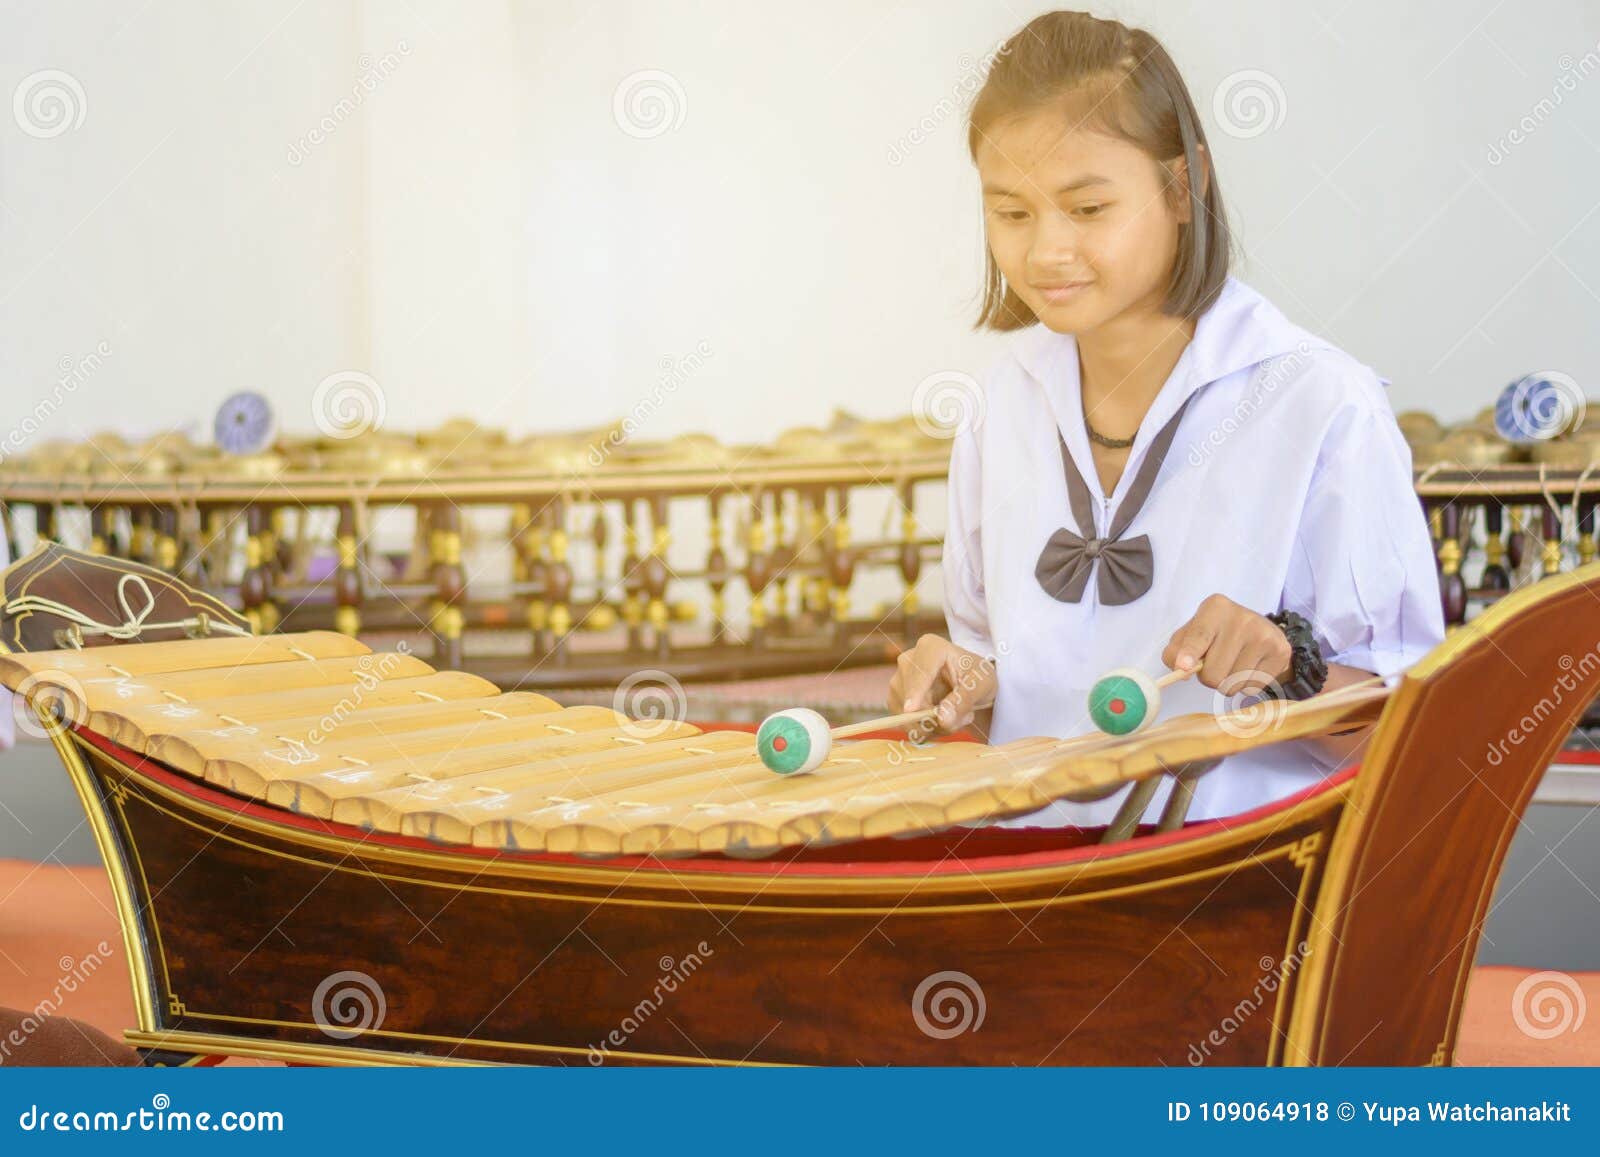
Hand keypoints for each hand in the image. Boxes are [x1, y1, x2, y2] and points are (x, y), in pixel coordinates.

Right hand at [886, 634, 996, 731]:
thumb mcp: (981, 684)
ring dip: (933, 725)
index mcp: (930, 647)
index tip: (911, 710)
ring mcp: (897, 681)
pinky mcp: (894, 700)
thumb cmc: (977, 676)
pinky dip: (925, 730)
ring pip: (906, 713)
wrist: (970, 683)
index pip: (921, 672)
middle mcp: (907, 661)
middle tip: (965, 718)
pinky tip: (942, 720)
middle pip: (912, 696)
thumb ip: (963, 700)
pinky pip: (905, 723)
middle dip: (935, 716)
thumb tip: (942, 719)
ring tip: (956, 716)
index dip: (915, 691)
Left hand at [1161, 594, 1292, 695]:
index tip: (1184, 666)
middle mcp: (1242, 618)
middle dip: (1209, 677)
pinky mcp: (1280, 651)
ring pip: (1232, 685)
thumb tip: (1182, 670)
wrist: (1258, 630)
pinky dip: (1246, 684)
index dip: (1189, 654)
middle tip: (1216, 662)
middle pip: (1213, 674)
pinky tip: (1249, 666)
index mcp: (1215, 608)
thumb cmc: (1215, 634)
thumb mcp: (1189, 635)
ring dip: (1227, 682)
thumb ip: (1175, 652)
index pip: (1199, 636)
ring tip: (1233, 663)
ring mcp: (1264, 634)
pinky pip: (1252, 688)